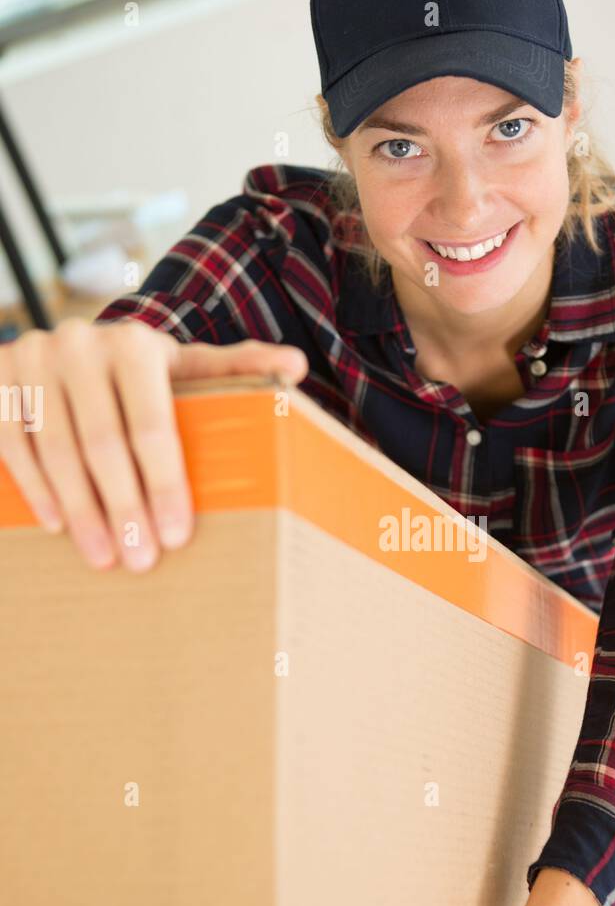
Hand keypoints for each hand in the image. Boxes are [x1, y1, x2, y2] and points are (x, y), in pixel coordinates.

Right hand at [0, 317, 307, 571]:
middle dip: (123, 509)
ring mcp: (33, 357)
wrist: (70, 350)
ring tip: (103, 558)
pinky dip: (34, 487)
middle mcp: (81, 344)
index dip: (165, 485)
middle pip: (103, 444)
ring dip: (80, 511)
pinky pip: (11, 442)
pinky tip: (55, 525)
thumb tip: (296, 369)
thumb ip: (239, 369)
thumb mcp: (187, 368)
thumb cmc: (140, 376)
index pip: (153, 426)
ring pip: (56, 449)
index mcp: (136, 344)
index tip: (176, 536)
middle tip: (140, 561)